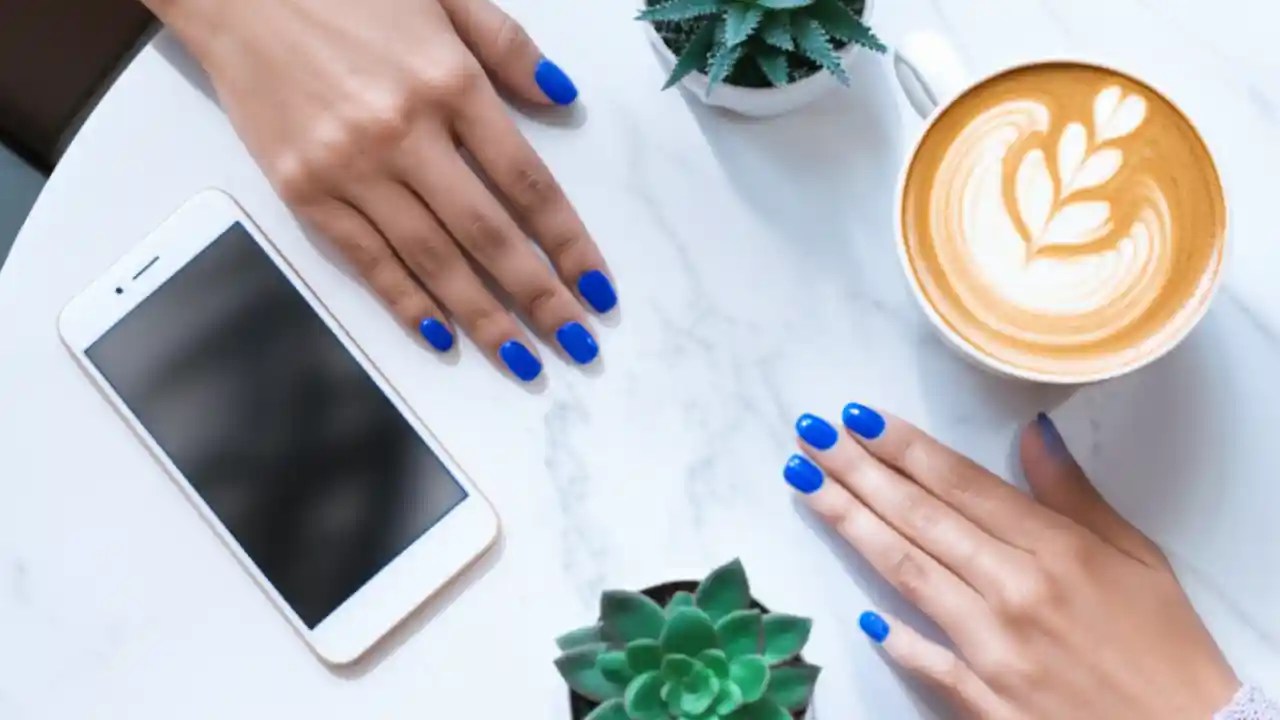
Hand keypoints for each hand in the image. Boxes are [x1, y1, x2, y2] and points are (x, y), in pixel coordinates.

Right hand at [146, 0, 615, 381]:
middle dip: (540, 299)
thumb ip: (508, 46)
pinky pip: (367, 260)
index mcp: (450, 83)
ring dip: (483, 318)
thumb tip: (565, 99)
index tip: (599, 289)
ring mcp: (351, 167)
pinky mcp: (304, 189)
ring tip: (522, 361)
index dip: (570, 245)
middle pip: (488, 235)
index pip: (528, 183)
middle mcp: (405, 133)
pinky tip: (442, 337)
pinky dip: (406, 302)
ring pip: (432, 260)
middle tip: (576, 343)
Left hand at [784, 408, 1238, 718]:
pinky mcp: (986, 702)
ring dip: (851, 525)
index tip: (857, 418)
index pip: (961, 484)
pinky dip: (894, 636)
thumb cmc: (1167, 650)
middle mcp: (1015, 592)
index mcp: (1056, 551)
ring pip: (907, 574)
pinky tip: (860, 609)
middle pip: (920, 518)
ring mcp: (994, 650)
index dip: (904, 448)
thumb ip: (1074, 496)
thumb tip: (1034, 432)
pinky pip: (925, 661)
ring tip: (807, 486)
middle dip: (858, 471)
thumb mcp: (1137, 559)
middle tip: (811, 436)